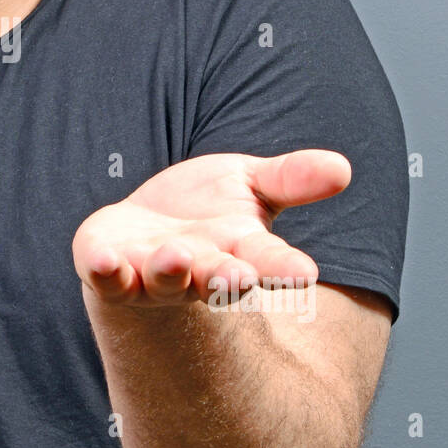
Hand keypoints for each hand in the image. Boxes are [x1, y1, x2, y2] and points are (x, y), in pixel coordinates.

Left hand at [71, 150, 349, 309]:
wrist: (141, 230)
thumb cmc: (204, 211)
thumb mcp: (251, 184)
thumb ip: (291, 179)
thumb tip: (343, 168)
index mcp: (239, 251)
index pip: (268, 262)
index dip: (284, 268)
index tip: (304, 273)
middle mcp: (196, 270)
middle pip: (215, 279)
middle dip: (225, 279)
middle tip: (239, 278)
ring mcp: (150, 274)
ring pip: (161, 280)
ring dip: (169, 271)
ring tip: (177, 256)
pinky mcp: (107, 267)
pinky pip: (105, 276)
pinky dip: (106, 270)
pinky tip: (106, 259)